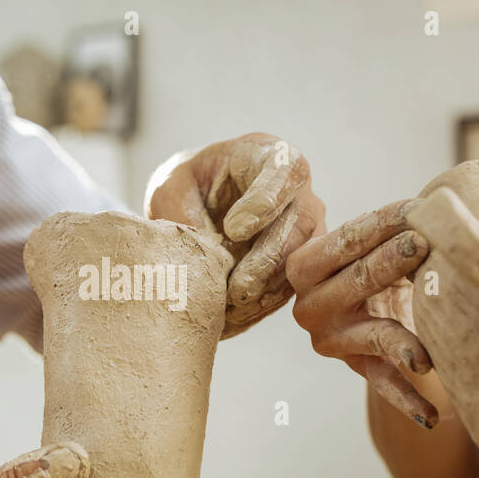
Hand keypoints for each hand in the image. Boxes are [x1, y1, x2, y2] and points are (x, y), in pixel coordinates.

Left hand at [147, 133, 325, 336]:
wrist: (200, 208)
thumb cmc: (188, 186)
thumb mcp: (172, 187)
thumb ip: (183, 211)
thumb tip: (204, 254)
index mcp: (270, 156)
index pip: (283, 170)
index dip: (265, 201)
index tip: (233, 229)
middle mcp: (299, 193)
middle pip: (300, 223)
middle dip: (268, 260)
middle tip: (237, 288)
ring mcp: (305, 231)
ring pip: (301, 262)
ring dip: (266, 291)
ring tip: (230, 311)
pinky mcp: (299, 266)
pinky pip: (289, 289)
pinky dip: (261, 307)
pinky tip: (232, 321)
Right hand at [286, 199, 436, 426]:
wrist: (356, 307)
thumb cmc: (368, 258)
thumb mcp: (366, 241)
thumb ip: (389, 225)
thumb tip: (439, 201)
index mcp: (304, 266)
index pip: (347, 239)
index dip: (383, 221)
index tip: (419, 206)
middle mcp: (309, 305)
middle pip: (358, 280)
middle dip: (393, 261)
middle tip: (426, 245)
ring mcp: (332, 339)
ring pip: (375, 334)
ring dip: (404, 342)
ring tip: (427, 355)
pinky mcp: (356, 366)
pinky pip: (384, 383)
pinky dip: (408, 400)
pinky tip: (431, 417)